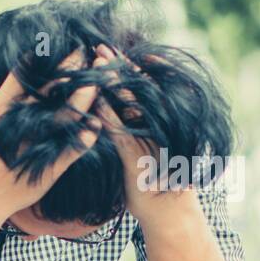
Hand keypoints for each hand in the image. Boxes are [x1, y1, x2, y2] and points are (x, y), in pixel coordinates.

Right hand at [0, 56, 101, 226]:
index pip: (22, 75)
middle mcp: (19, 124)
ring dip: (85, 96)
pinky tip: (97, 123)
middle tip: (86, 52)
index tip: (57, 43)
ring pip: (66, 115)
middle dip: (69, 69)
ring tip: (99, 80)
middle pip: (49, 90)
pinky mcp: (47, 166)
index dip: (40, 56)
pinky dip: (86, 135)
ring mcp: (34, 145)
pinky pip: (72, 148)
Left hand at [91, 44, 199, 228]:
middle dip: (119, 68)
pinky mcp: (136, 156)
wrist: (167, 212)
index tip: (114, 51)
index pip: (143, 88)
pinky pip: (119, 131)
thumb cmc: (151, 181)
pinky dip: (106, 115)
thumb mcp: (144, 151)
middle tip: (101, 48)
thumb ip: (135, 130)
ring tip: (96, 64)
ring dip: (110, 84)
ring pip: (129, 105)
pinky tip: (92, 101)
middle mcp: (157, 126)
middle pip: (136, 90)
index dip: (128, 69)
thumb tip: (120, 112)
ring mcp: (148, 139)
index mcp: (160, 122)